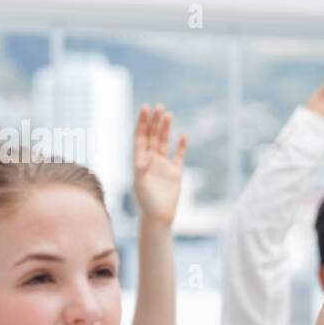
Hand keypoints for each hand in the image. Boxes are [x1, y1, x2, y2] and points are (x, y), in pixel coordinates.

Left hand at [132, 103, 185, 226]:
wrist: (158, 218)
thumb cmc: (146, 203)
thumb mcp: (141, 184)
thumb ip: (143, 168)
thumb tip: (149, 154)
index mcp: (140, 161)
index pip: (141, 137)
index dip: (143, 122)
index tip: (146, 108)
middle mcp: (151, 161)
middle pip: (153, 136)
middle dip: (155, 121)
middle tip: (159, 106)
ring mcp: (163, 166)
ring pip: (164, 142)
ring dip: (166, 129)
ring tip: (169, 114)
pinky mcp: (175, 174)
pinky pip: (179, 156)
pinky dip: (181, 145)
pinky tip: (184, 135)